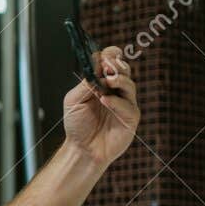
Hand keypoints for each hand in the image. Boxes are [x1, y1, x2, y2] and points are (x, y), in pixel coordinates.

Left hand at [63, 45, 138, 167]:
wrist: (81, 149)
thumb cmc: (77, 125)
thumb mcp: (74, 100)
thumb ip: (86, 83)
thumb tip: (97, 67)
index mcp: (102, 83)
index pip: (111, 63)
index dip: (110, 56)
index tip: (105, 56)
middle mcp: (116, 91)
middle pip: (124, 70)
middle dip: (116, 65)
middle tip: (106, 66)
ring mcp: (125, 103)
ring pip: (130, 85)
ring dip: (119, 80)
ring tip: (107, 81)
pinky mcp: (130, 118)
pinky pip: (128, 106)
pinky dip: (117, 102)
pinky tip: (105, 101)